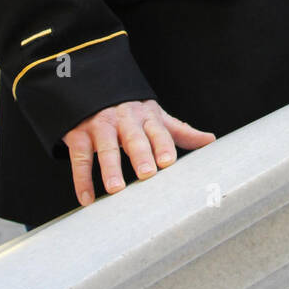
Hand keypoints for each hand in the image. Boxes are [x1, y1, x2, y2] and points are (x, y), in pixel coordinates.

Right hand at [62, 100, 215, 207]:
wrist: (93, 90)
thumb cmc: (131, 111)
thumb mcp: (155, 117)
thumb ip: (179, 131)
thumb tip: (210, 140)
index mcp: (147, 116)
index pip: (157, 131)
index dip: (163, 145)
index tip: (168, 161)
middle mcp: (125, 119)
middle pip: (133, 138)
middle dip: (140, 154)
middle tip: (147, 173)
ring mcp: (100, 126)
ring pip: (105, 147)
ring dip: (110, 168)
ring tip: (116, 188)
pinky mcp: (78, 134)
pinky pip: (79, 157)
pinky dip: (82, 179)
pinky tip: (87, 199)